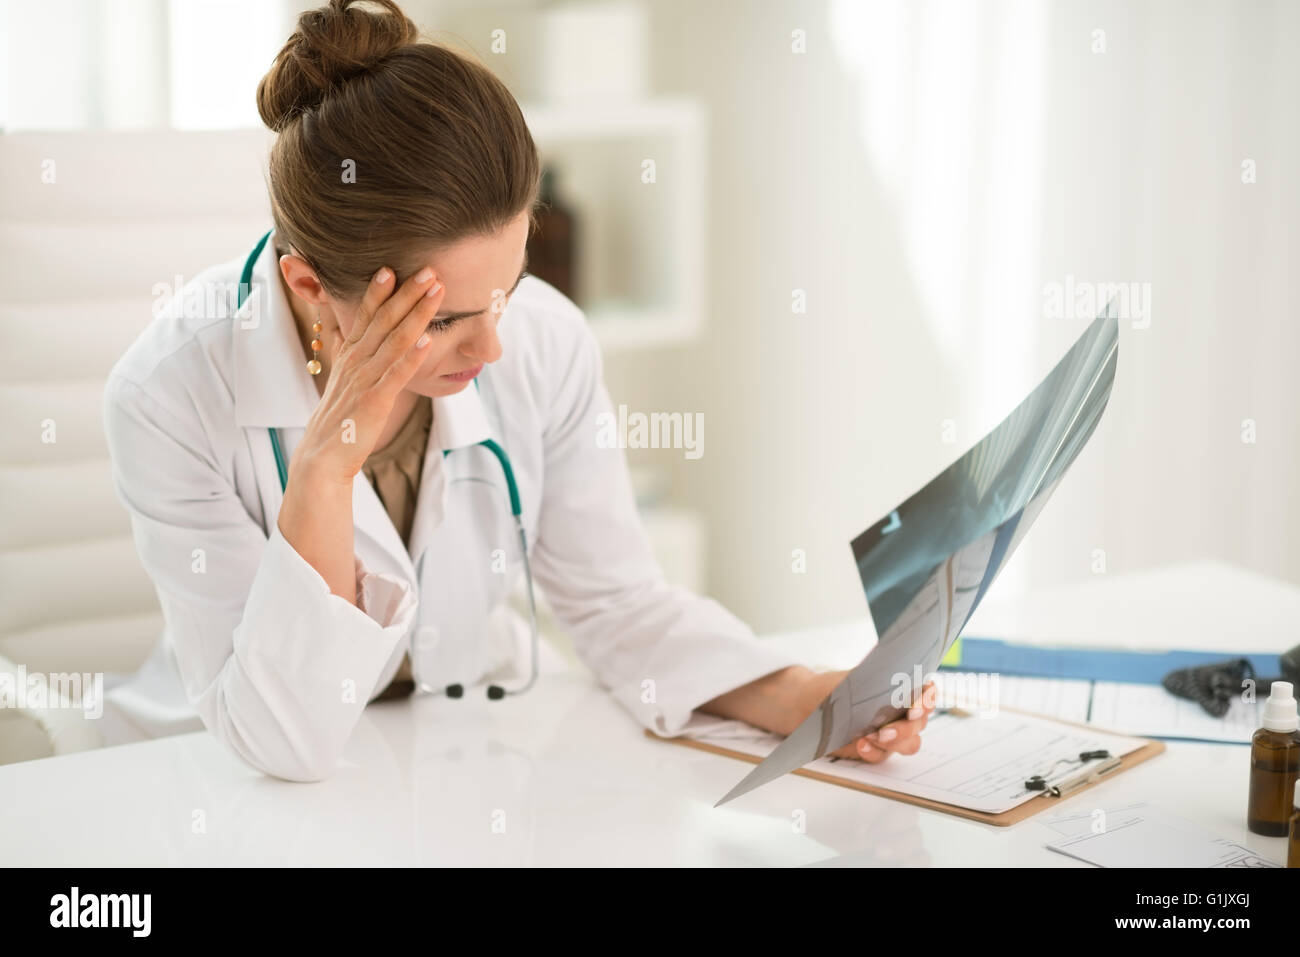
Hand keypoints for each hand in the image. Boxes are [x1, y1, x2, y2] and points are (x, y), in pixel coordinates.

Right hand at [290, 266, 446, 485]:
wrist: (323, 456)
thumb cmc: (336, 418)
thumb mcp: (339, 379)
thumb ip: (342, 352)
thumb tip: (339, 331)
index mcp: (350, 355)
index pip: (365, 316)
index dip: (378, 291)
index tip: (392, 267)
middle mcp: (357, 362)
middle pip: (384, 320)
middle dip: (407, 293)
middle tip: (428, 269)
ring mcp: (366, 380)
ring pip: (394, 340)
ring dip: (416, 314)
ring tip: (435, 291)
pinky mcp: (375, 401)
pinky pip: (396, 375)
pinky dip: (412, 357)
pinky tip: (428, 341)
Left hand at [828, 679, 936, 762]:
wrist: (809, 705)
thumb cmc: (832, 687)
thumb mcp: (847, 679)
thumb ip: (868, 682)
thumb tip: (883, 682)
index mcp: (901, 690)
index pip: (926, 694)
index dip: (927, 700)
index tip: (916, 705)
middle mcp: (901, 713)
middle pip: (919, 724)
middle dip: (906, 728)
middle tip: (886, 729)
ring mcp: (891, 733)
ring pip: (909, 744)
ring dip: (895, 742)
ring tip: (871, 736)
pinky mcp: (877, 750)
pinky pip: (884, 756)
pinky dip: (874, 752)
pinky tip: (860, 744)